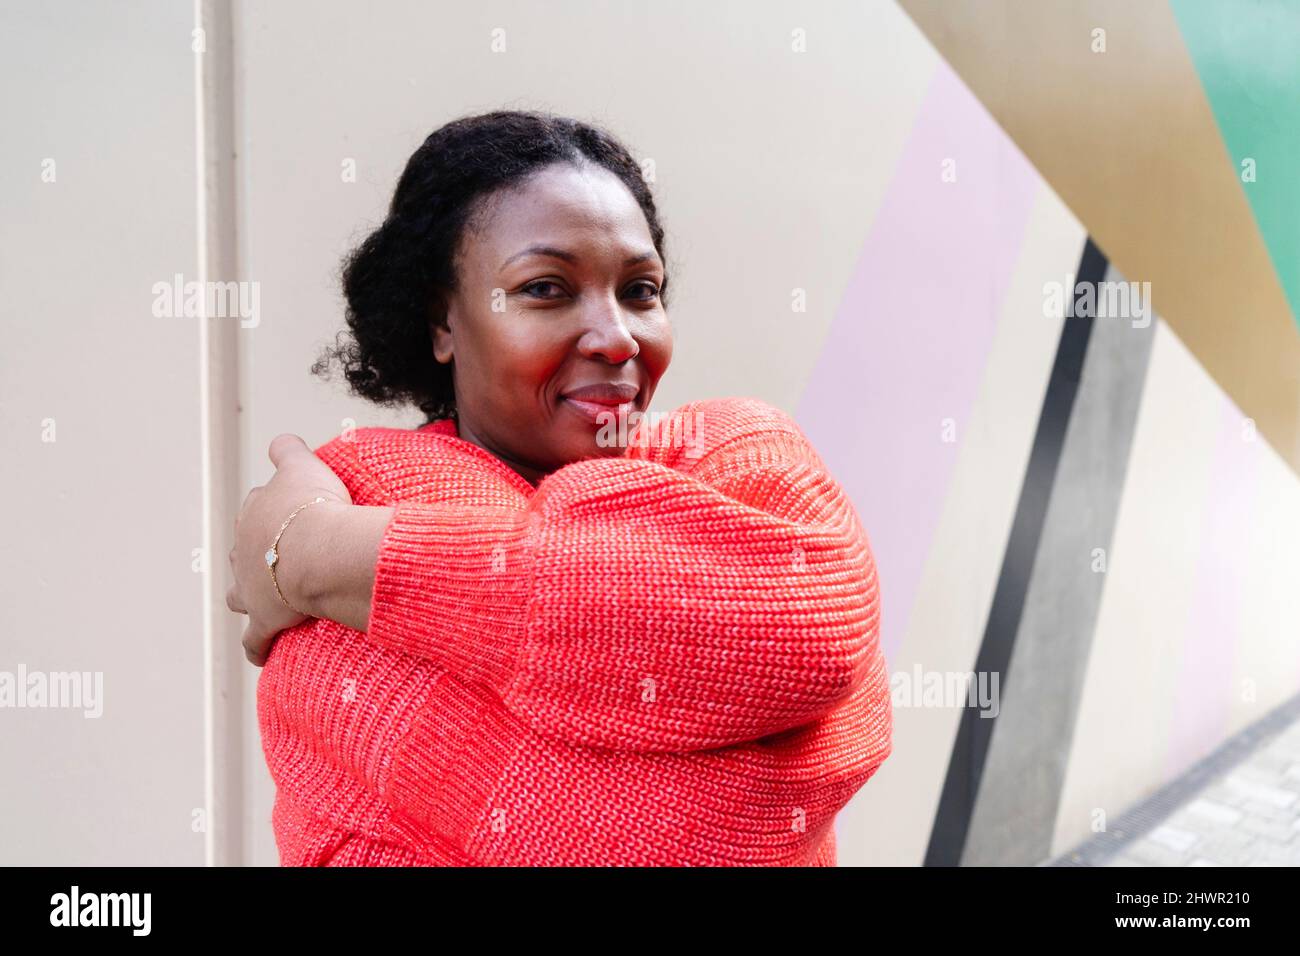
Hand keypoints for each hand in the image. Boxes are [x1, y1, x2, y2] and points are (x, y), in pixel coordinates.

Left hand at [228, 434, 351, 665]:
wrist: (319, 552)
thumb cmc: (313, 508)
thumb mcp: (302, 466)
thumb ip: (288, 450)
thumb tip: (280, 441)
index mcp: (253, 514)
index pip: (255, 506)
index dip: (270, 510)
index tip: (287, 515)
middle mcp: (243, 551)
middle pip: (241, 551)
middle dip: (253, 554)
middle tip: (277, 557)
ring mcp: (250, 589)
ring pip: (239, 596)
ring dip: (248, 598)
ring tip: (264, 602)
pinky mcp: (263, 622)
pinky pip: (254, 641)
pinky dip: (257, 648)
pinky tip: (263, 654)